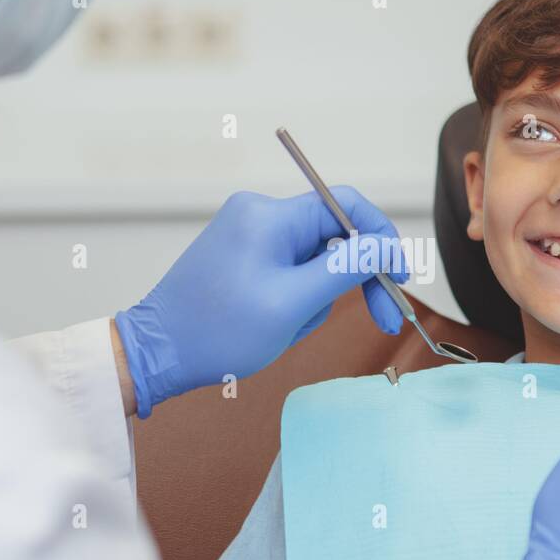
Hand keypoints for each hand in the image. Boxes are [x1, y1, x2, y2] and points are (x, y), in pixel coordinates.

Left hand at [114, 187, 408, 415]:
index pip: (347, 206)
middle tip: (383, 320)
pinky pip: (291, 273)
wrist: (159, 353)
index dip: (382, 238)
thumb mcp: (294, 303)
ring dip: (316, 299)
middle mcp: (259, 214)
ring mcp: (249, 234)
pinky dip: (296, 301)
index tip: (400, 276)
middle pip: (334, 236)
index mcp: (270, 216)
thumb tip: (385, 245)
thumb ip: (346, 269)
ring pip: (315, 261)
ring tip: (288, 329)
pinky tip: (276, 325)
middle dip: (354, 280)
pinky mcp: (242, 256)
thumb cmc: (219, 331)